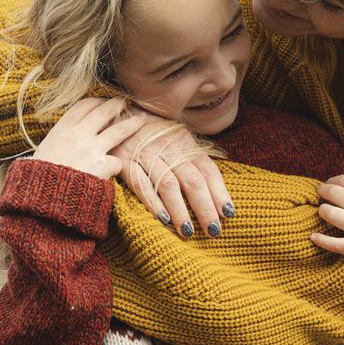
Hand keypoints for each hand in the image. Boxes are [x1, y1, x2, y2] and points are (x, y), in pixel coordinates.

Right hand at [32, 98, 147, 179]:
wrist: (43, 200)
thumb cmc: (39, 180)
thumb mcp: (43, 152)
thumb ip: (58, 141)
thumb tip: (66, 139)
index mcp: (61, 131)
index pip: (81, 107)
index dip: (94, 102)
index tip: (102, 101)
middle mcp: (78, 135)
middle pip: (103, 112)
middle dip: (116, 104)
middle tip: (124, 101)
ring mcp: (92, 149)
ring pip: (119, 130)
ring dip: (132, 123)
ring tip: (141, 118)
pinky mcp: (103, 166)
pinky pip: (117, 161)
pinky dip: (116, 166)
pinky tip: (114, 170)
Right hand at [110, 111, 232, 237]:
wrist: (114, 113)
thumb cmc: (150, 132)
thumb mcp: (175, 138)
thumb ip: (192, 158)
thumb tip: (214, 188)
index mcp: (185, 143)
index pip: (208, 170)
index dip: (219, 192)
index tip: (228, 213)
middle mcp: (169, 148)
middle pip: (192, 180)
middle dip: (205, 207)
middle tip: (213, 230)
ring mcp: (147, 154)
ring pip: (169, 185)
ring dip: (180, 210)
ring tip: (187, 231)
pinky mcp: (125, 161)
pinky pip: (141, 184)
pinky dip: (153, 202)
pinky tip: (163, 219)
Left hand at [312, 169, 343, 262]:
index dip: (333, 180)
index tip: (329, 184)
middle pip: (336, 194)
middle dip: (323, 191)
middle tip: (321, 193)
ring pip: (333, 215)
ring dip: (323, 211)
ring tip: (323, 211)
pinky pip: (338, 244)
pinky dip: (323, 241)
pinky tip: (313, 237)